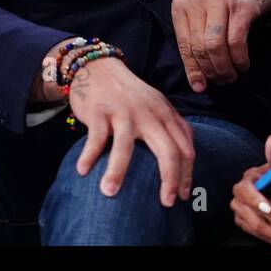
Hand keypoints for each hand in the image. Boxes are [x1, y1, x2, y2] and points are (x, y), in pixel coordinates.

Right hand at [66, 57, 194, 206]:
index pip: (185, 148)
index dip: (187, 175)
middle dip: (169, 180)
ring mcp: (123, 112)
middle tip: (166, 203)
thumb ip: (172, 127)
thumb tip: (188, 159)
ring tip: (110, 193)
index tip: (182, 196)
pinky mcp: (99, 111)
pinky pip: (95, 138)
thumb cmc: (129, 94)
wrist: (98, 67)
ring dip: (117, 172)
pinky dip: (88, 155)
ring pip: (125, 146)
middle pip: (167, 150)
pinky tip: (82, 171)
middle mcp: (148, 114)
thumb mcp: (157, 105)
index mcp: (165, 114)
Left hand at [171, 0, 270, 91]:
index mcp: (182, 3)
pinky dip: (239, 58)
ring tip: (232, 75)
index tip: (200, 86)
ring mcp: (219, 2)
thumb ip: (197, 37)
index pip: (184, 45)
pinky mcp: (241, 6)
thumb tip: (197, 79)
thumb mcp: (202, 8)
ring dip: (225, 68)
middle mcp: (197, 1)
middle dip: (211, 71)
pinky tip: (243, 63)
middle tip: (222, 81)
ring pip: (215, 47)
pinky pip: (236, 41)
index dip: (193, 69)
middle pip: (200, 48)